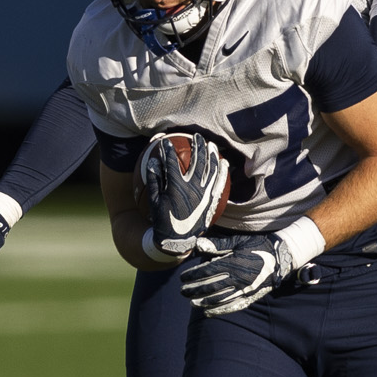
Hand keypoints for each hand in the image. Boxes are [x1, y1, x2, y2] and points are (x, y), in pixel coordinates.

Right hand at [139, 131, 228, 256]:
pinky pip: (220, 182)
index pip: (172, 161)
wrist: (178, 241)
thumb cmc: (162, 221)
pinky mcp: (212, 200)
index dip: (168, 150)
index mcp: (176, 186)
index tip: (165, 141)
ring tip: (211, 144)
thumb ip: (153, 180)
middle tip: (195, 135)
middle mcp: (193, 188)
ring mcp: (205, 193)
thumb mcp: (153, 201)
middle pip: (197, 160)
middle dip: (196, 145)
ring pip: (211, 168)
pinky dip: (222, 170)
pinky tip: (223, 162)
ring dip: (211, 154)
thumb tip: (153, 161)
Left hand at [176, 219, 323, 315]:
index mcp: (233, 263)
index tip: (182, 278)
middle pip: (210, 287)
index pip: (206, 272)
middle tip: (182, 292)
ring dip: (203, 302)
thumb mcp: (238, 241)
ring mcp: (245, 289)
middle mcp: (238, 278)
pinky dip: (219, 311)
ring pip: (219, 299)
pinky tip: (208, 312)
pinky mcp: (251, 297)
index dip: (192, 276)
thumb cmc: (257, 245)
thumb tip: (197, 245)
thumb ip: (217, 245)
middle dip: (194, 290)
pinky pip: (233, 306)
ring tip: (191, 303)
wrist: (281, 256)